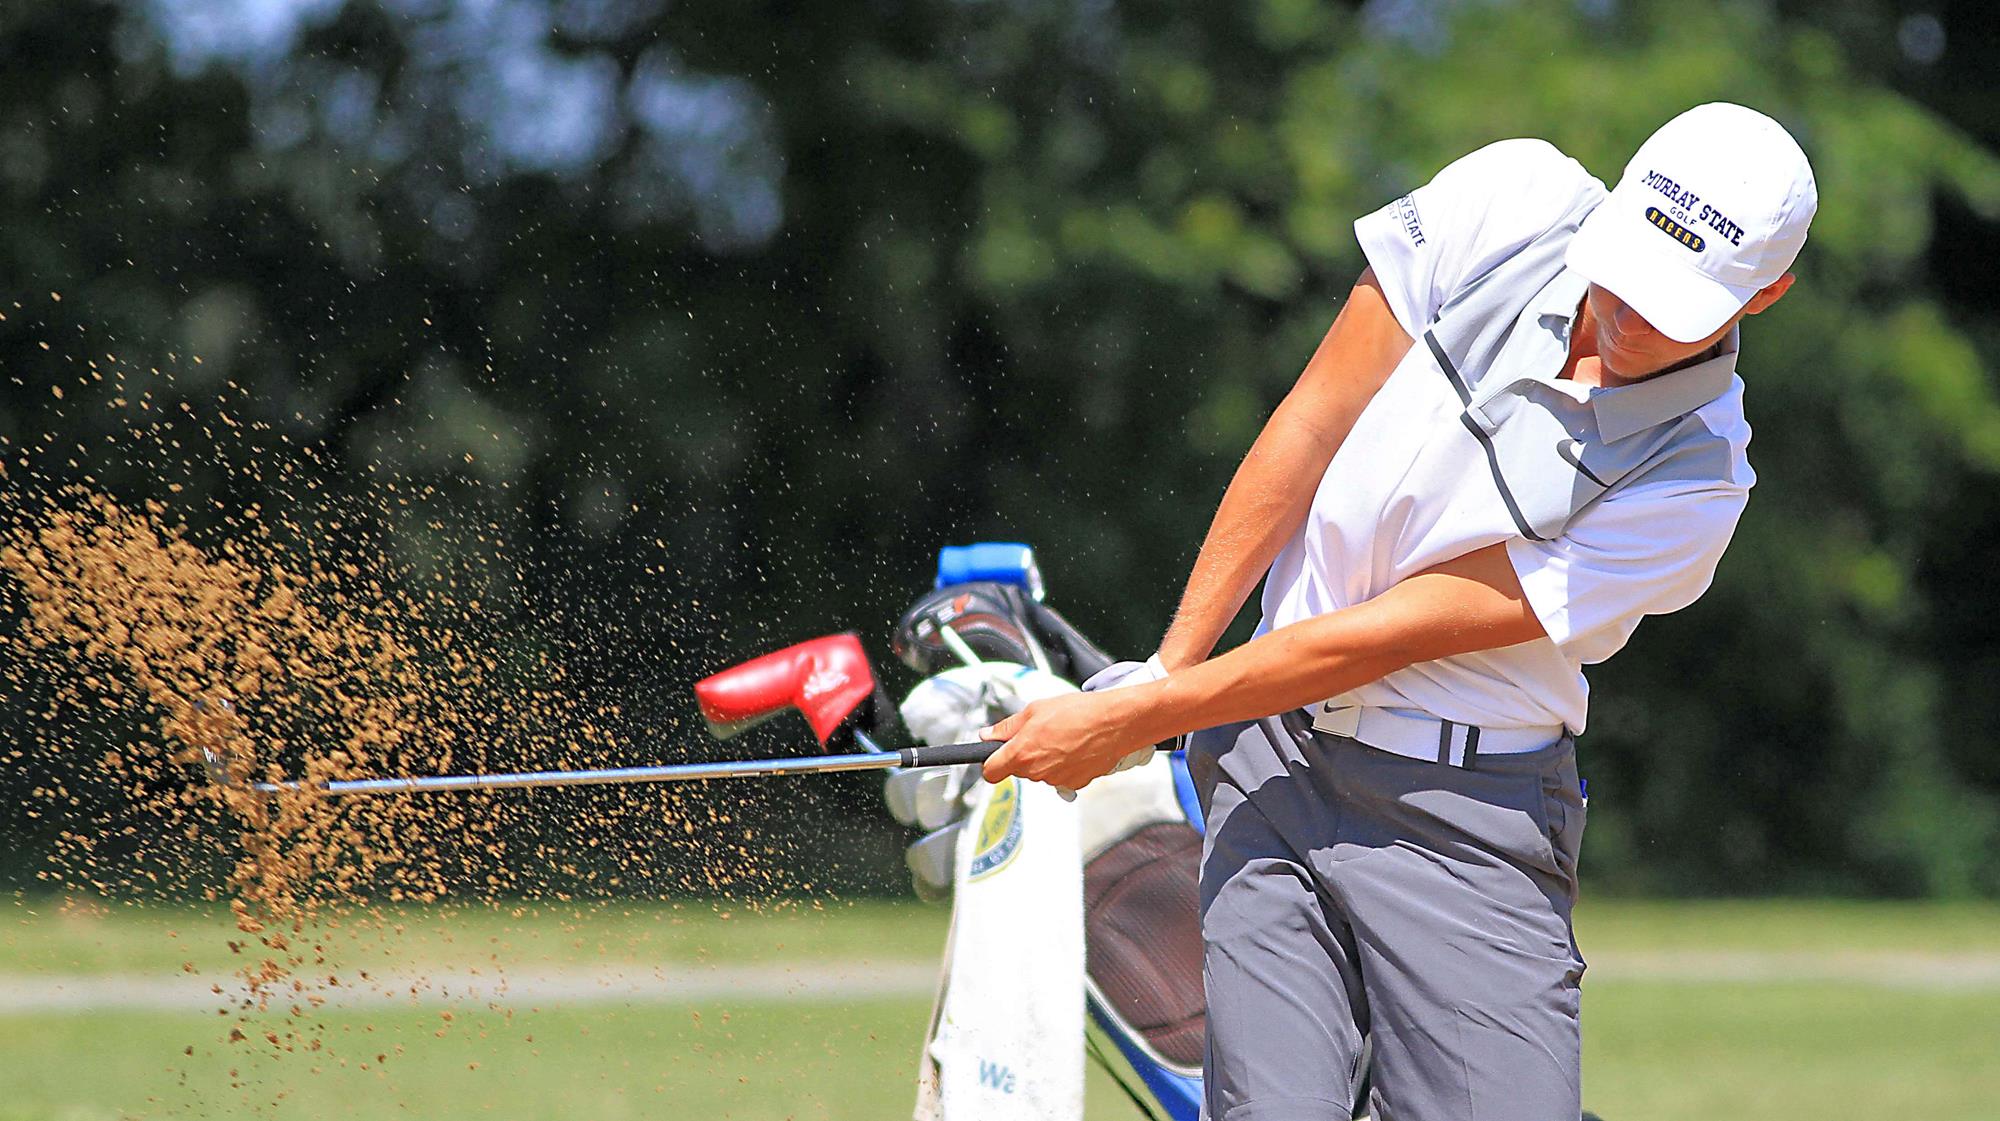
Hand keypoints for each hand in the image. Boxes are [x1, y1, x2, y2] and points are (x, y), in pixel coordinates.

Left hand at [979, 689, 1154, 793]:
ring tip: (1062, 737)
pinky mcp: (1074, 784)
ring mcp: (1056, 781)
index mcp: (1021, 753)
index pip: (991, 772)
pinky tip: (1075, 748)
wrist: (1115, 723)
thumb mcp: (1035, 709)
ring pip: (1040, 773)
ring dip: (1045, 759)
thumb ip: (1007, 726)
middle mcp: (1037, 772)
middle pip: (1018, 770)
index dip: (990, 762)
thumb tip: (988, 734)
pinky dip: (1064, 765)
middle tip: (1040, 733)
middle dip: (1023, 754)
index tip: (994, 755)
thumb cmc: (1079, 712)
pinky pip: (1060, 777)